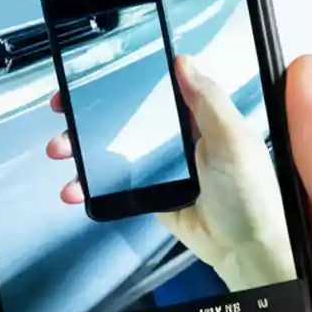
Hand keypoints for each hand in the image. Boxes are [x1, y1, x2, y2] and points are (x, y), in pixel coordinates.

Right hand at [45, 54, 294, 288]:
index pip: (153, 87)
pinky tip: (75, 186)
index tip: (90, 75)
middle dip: (88, 113)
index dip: (122, 80)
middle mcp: (175, 137)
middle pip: (123, 117)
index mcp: (198, 117)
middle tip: (63, 109)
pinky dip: (89, 185)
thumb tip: (184, 61)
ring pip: (111, 150)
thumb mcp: (233, 139)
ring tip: (62, 149)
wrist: (244, 249)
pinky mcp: (148, 194)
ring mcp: (159, 167)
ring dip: (81, 148)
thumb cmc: (250, 193)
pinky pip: (113, 185)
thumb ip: (208, 101)